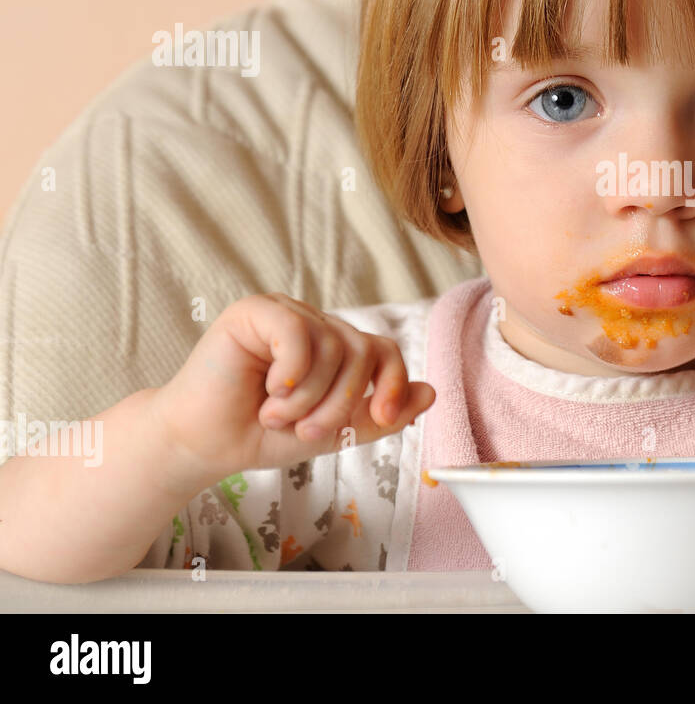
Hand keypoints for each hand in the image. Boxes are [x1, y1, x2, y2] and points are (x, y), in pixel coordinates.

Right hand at [155, 292, 435, 478]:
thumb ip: (380, 414)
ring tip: (277, 415)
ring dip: (308, 398)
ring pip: (332, 346)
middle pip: (362, 351)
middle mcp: (315, 324)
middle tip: (305, 431)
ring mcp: (286, 312)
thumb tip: (430, 393)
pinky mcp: (256, 310)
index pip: (384, 351)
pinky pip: (299, 333)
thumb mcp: (334, 432)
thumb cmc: (262, 435)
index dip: (392, 383)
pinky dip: (292, 372)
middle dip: (340, 402)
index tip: (381, 418)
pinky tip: (270, 391)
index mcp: (335, 347)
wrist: (203, 444)